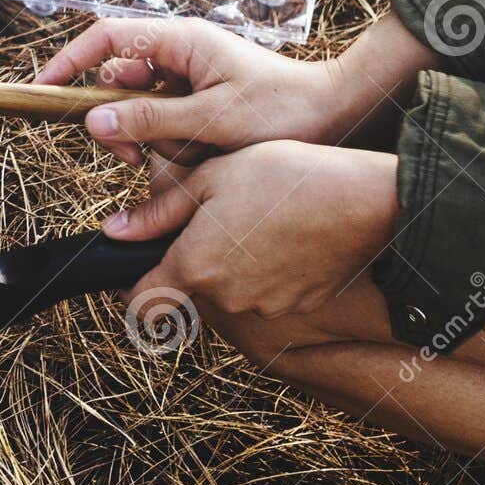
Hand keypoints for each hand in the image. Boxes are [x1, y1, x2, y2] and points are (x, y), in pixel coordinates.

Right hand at [37, 14, 430, 164]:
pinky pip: (160, 123)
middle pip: (115, 81)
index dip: (69, 61)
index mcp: (182, 41)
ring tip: (183, 157)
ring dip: (147, 138)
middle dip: (117, 120)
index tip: (44, 90)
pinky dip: (167, 145)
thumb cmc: (284, 111)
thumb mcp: (213, 120)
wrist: (337, 119)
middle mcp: (178, 53)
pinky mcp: (194, 102)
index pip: (106, 38)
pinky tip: (195, 156)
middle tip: (130, 155)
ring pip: (135, 109)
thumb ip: (150, 119)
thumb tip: (93, 118)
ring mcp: (186, 78)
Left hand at [109, 141, 398, 319]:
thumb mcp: (211, 178)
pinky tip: (288, 233)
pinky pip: (268, 289)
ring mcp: (265, 306)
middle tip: (219, 215)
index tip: (134, 272)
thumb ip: (158, 212)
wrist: (369, 201)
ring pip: (231, 287)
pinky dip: (269, 269)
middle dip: (195, 257)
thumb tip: (115, 232)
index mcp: (195, 267)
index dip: (133, 289)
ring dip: (234, 263)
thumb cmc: (287, 178)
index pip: (143, 304)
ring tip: (260, 218)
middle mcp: (226, 297)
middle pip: (191, 287)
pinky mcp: (299, 305)